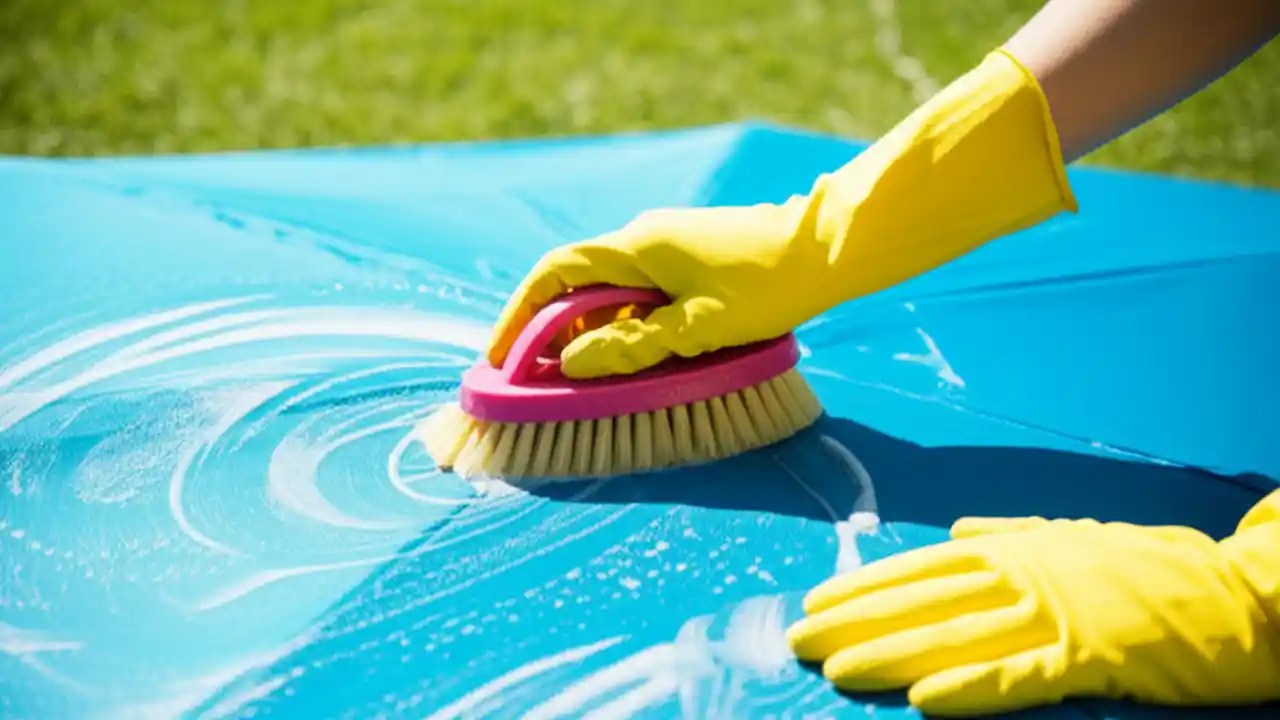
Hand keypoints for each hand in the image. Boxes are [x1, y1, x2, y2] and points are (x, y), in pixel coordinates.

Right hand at [486, 197, 842, 378]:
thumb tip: (573, 365)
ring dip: (592, 331)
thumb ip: (633, 346)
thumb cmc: (769, 285)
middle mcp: (644, 238)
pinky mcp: (690, 258)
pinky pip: (640, 292)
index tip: (500, 358)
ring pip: (610, 291)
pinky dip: (624, 324)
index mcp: (637, 248)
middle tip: (538, 380)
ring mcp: (668, 245)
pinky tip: (634, 355)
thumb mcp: (698, 327)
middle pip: (578, 285)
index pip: (554, 275)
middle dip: (552, 332)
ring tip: (585, 380)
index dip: (520, 316)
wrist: (830, 246)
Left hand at [786, 516, 1279, 716]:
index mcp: (1015, 546)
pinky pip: (1019, 677)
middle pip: (922, 598)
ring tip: (837, 669)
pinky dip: (970, 687)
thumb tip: (956, 528)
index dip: (865, 586)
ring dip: (890, 653)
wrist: (1236, 592)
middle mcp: (1022, 573)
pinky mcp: (1090, 657)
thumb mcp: (1073, 537)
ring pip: (955, 635)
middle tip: (801, 639)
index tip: (817, 601)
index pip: (921, 566)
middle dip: (857, 620)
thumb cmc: (1151, 567)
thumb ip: (1011, 533)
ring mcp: (1055, 614)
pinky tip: (922, 700)